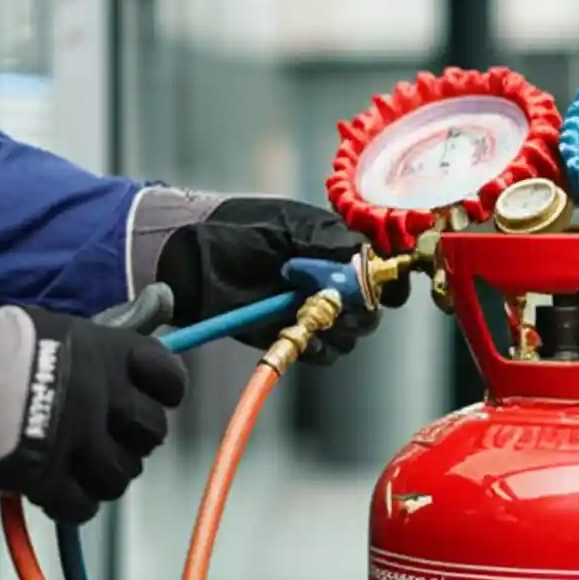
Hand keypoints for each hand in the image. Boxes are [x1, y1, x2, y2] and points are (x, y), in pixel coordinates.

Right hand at [0, 274, 187, 522]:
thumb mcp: (57, 328)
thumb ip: (99, 348)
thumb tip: (131, 341)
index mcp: (110, 353)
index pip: (170, 379)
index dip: (164, 397)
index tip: (147, 404)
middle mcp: (104, 396)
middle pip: (152, 434)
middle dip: (133, 442)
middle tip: (105, 441)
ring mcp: (79, 438)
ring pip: (121, 476)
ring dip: (101, 476)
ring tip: (75, 469)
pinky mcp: (48, 477)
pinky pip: (82, 507)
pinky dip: (70, 505)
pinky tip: (50, 492)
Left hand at [131, 189, 408, 363]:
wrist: (192, 259)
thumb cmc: (237, 230)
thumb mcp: (285, 226)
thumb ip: (325, 242)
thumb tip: (363, 259)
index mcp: (335, 249)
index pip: (380, 269)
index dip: (386, 279)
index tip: (377, 286)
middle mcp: (331, 282)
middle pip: (371, 308)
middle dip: (359, 308)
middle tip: (332, 300)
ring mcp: (313, 311)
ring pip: (351, 334)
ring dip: (338, 329)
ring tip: (307, 313)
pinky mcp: (294, 335)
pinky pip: (324, 353)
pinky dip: (318, 347)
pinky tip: (297, 333)